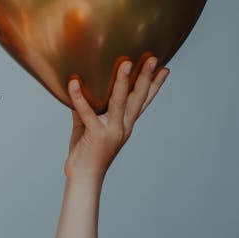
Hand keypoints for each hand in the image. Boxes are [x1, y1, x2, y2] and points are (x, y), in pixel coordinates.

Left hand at [64, 56, 168, 182]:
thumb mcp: (87, 126)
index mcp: (125, 125)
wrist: (83, 178)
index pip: (143, 102)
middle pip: (138, 99)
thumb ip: (86, 108)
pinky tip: (74, 82)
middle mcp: (123, 127)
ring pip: (120, 102)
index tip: (164, 68)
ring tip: (125, 63)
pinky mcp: (96, 135)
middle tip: (153, 58)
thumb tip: (78, 87)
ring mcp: (111, 131)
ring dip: (123, 82)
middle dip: (146, 78)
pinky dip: (79, 96)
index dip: (154, 85)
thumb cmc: (85, 152)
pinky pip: (87, 112)